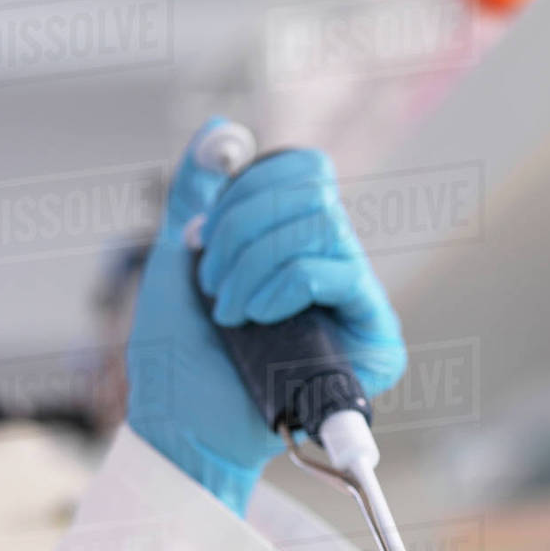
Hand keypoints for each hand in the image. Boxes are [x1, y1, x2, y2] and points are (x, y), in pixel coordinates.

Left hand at [125, 117, 406, 514]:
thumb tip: (219, 127)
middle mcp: (329, 259)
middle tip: (211, 281)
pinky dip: (285, 284)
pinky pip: (339, 271)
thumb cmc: (178, 354)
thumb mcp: (175, 259)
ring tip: (229, 311)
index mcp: (289, 238)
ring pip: (323, 223)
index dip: (247, 187)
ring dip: (254, 264)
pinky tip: (256, 318)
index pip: (301, 170)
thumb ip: (194, 192)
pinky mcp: (374, 336)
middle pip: (313, 186)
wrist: (181, 424)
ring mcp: (353, 296)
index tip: (200, 235)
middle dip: (241, 227)